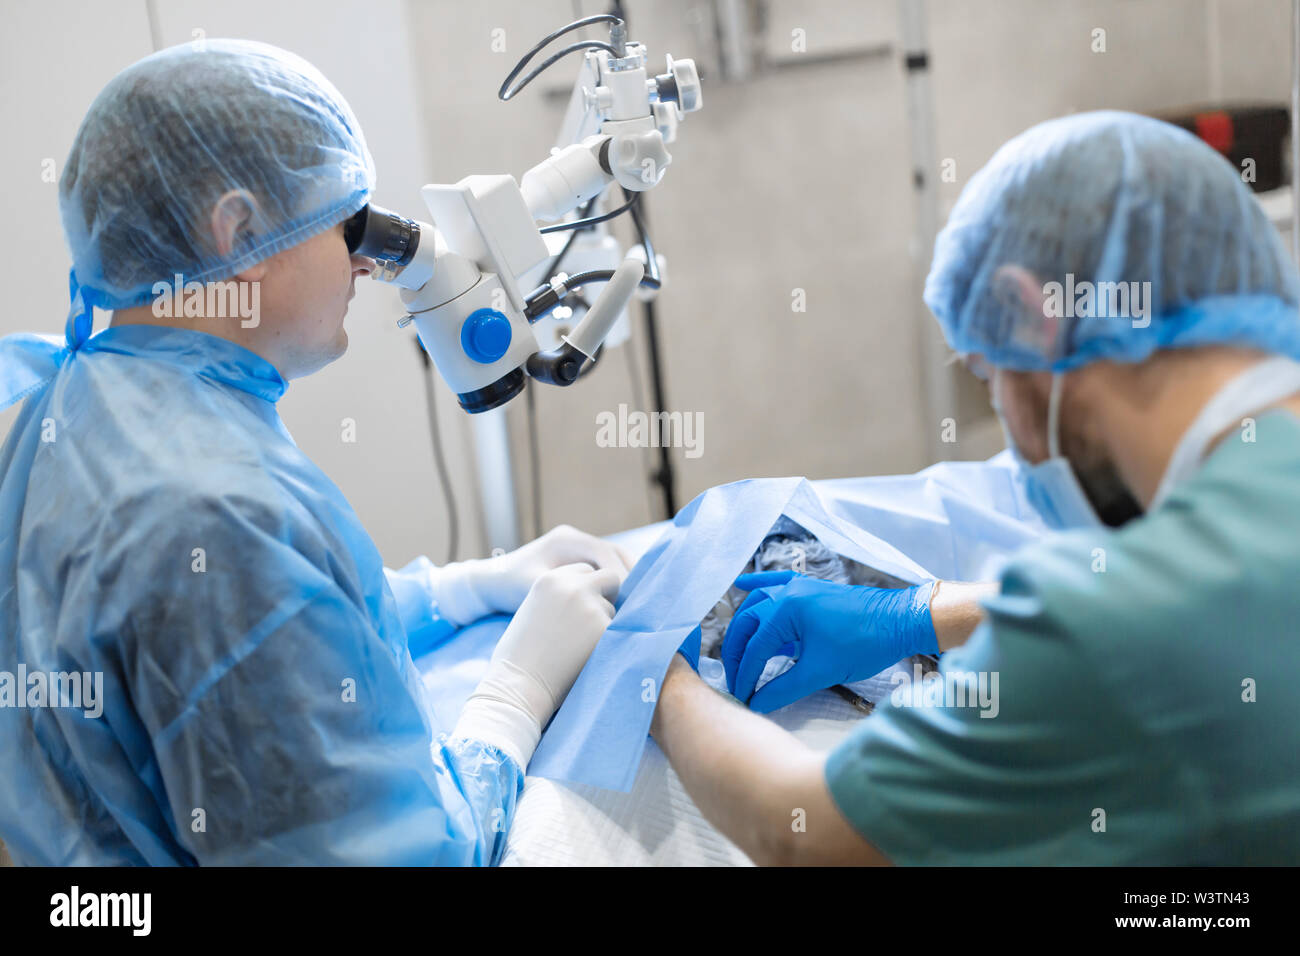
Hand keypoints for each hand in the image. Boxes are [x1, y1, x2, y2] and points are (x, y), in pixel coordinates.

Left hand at [432, 525, 632, 624]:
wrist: (489, 583)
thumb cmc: (507, 586)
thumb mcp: (535, 587)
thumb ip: (566, 591)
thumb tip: (598, 604)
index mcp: (566, 539)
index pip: (604, 553)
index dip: (620, 575)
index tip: (629, 599)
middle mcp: (574, 539)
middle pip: (615, 553)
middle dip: (631, 576)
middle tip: (642, 602)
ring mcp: (577, 548)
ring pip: (614, 560)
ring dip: (627, 580)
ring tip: (637, 605)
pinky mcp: (578, 560)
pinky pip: (605, 568)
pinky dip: (616, 583)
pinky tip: (622, 605)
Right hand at [453, 562, 624, 766]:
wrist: (518, 684)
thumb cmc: (520, 654)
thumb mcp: (534, 609)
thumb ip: (559, 596)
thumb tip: (589, 594)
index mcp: (551, 578)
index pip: (585, 570)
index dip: (587, 589)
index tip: (580, 607)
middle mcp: (573, 585)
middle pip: (609, 578)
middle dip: (606, 596)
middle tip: (593, 622)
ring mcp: (590, 605)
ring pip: (613, 608)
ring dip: (603, 623)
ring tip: (576, 646)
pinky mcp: (604, 628)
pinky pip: (618, 630)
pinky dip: (606, 643)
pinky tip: (584, 656)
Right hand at [721, 571, 937, 712]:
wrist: (900, 621)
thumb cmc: (864, 644)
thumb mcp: (821, 671)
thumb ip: (784, 688)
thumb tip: (757, 703)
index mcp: (786, 609)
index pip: (755, 647)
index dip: (746, 674)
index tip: (742, 695)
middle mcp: (786, 592)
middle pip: (747, 624)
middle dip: (737, 654)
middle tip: (736, 679)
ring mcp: (797, 587)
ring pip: (756, 605)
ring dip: (744, 629)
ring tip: (737, 654)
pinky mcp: (808, 588)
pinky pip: (775, 583)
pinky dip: (757, 586)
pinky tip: (740, 585)